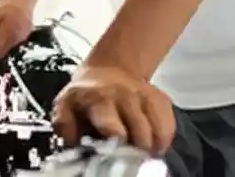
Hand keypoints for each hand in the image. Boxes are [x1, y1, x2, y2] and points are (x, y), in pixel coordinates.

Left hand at [52, 64, 175, 156]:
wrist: (107, 71)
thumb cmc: (85, 97)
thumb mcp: (65, 107)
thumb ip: (65, 127)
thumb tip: (72, 143)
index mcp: (100, 99)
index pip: (114, 127)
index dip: (116, 147)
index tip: (114, 160)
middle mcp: (126, 95)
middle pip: (140, 134)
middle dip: (135, 153)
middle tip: (127, 163)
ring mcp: (146, 96)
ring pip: (158, 132)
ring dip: (150, 149)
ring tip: (140, 156)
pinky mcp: (160, 99)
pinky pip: (169, 127)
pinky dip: (162, 141)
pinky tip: (151, 147)